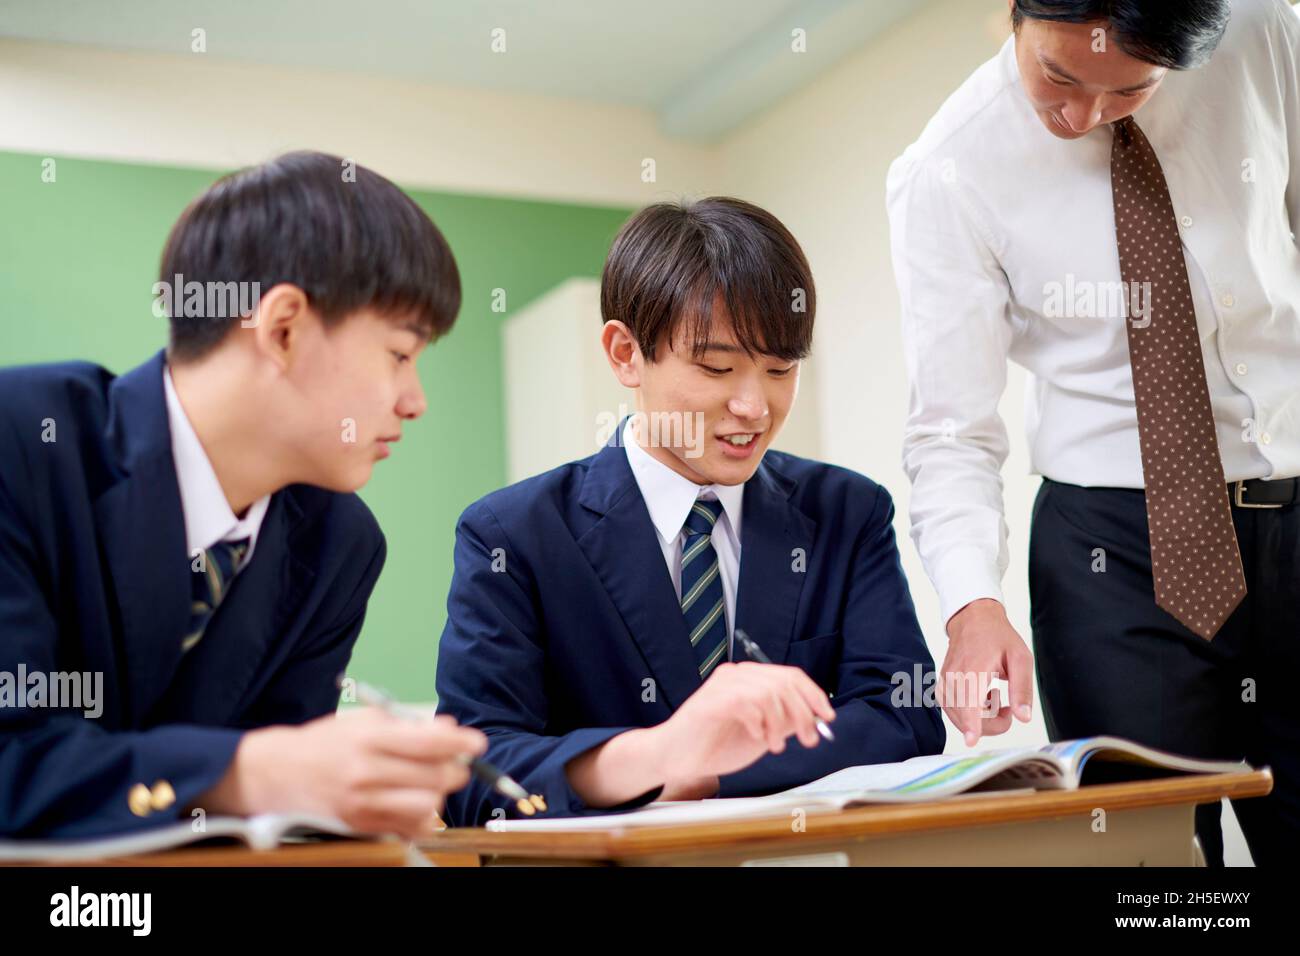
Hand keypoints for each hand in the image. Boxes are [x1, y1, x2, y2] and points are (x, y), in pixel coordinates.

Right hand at [196, 708, 486, 838]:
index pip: (428, 743)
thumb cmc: (325, 742)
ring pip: (426, 805)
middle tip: (454, 764)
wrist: (276, 773)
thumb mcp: (364, 721)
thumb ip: (409, 724)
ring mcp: (363, 803)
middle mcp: (366, 772)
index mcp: (368, 738)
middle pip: (434, 777)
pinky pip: (409, 828)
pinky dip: (422, 819)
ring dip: (439, 794)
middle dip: (454, 769)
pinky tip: (417, 804)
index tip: (477, 744)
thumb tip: (450, 729)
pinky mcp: (360, 826)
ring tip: (432, 783)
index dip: (460, 744)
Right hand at [655, 661, 835, 786]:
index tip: (827, 717)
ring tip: (774, 746)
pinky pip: (746, 703)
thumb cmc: (716, 744)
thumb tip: (815, 717)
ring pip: (768, 692)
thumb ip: (785, 722)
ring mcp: (722, 684)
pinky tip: (756, 737)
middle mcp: (737, 674)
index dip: (813, 695)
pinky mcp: (709, 700)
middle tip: (808, 739)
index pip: (790, 675)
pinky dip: (758, 723)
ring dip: (779, 724)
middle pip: (783, 682)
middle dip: (803, 713)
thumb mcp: (762, 733)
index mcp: (749, 678)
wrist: (678, 758)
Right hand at [942, 598, 1033, 746]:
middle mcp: (954, 676)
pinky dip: (969, 713)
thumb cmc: (998, 637)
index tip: (972, 740)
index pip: (969, 701)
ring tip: (995, 700)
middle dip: (991, 724)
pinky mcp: (943, 686)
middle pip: (966, 716)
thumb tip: (1022, 717)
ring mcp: (945, 682)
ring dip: (980, 719)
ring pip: (958, 717)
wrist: (973, 619)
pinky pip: (953, 710)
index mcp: (974, 668)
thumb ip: (1022, 688)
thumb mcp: (1021, 658)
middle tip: (1008, 709)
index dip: (971, 723)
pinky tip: (982, 700)